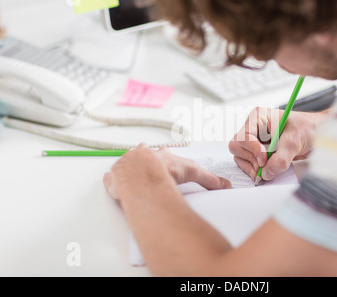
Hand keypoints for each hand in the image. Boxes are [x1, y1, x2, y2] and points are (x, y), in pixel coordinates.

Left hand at [104, 144, 231, 199]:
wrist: (143, 174)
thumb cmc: (166, 170)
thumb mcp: (193, 172)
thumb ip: (209, 179)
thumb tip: (224, 184)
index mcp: (158, 155)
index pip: (162, 153)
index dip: (164, 154)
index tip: (164, 153)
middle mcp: (141, 157)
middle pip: (141, 155)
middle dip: (142, 157)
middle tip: (144, 163)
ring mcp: (127, 167)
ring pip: (126, 165)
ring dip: (127, 168)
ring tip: (129, 173)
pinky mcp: (115, 179)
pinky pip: (110, 179)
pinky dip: (112, 182)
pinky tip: (113, 183)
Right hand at [229, 107, 328, 180]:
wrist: (318, 133)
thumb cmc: (308, 128)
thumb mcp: (295, 141)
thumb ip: (281, 158)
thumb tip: (267, 173)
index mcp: (258, 117)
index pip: (244, 136)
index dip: (252, 149)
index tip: (264, 159)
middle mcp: (253, 128)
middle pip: (237, 147)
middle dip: (250, 159)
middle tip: (265, 167)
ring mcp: (254, 141)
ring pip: (240, 157)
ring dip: (252, 166)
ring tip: (268, 170)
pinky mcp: (258, 152)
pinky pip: (248, 163)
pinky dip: (255, 170)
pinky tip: (267, 171)